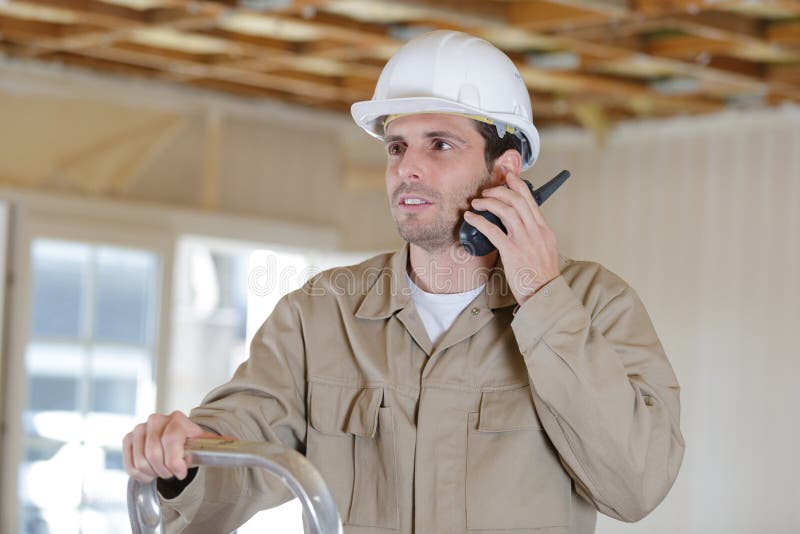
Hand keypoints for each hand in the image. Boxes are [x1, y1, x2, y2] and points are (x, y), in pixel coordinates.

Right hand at [123, 411, 218, 482]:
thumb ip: (218, 443)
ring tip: (162, 471)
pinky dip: (139, 474)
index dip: (174, 462)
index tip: (180, 473)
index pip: (171, 440)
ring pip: (141, 460)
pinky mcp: (129, 438)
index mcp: (178, 419)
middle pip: (154, 453)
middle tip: (171, 473)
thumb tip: (233, 442)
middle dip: (164, 470)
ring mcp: (140, 428)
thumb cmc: (191, 445)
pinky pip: (129, 463)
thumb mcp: (204, 444)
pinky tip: (149, 472)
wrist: (177, 441)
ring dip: (152, 473)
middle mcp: (157, 420)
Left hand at [464, 167, 560, 304]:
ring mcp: (524, 240)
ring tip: (477, 203)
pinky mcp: (512, 252)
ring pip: (506, 210)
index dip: (517, 184)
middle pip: (517, 199)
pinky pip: (493, 230)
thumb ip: (534, 234)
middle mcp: (535, 231)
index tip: (507, 176)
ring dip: (488, 202)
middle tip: (486, 191)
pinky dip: (479, 220)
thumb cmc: (541, 276)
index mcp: (543, 229)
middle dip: (499, 190)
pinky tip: (471, 218)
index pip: (530, 199)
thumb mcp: (545, 249)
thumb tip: (522, 224)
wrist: (545, 295)